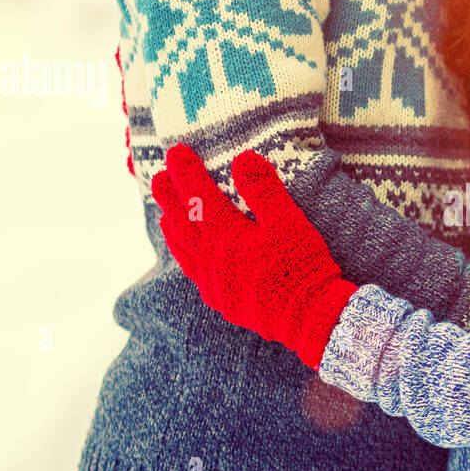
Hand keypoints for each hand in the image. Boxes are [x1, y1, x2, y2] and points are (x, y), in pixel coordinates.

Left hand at [151, 145, 357, 367]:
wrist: (311, 319)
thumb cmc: (303, 267)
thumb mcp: (289, 221)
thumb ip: (263, 190)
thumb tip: (242, 159)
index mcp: (226, 237)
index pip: (198, 197)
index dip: (186, 172)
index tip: (176, 151)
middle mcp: (211, 261)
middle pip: (183, 224)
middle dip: (170, 198)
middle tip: (158, 178)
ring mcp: (214, 284)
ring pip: (185, 251)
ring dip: (174, 229)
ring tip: (166, 215)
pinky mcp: (223, 302)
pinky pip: (195, 274)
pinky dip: (186, 257)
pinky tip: (190, 255)